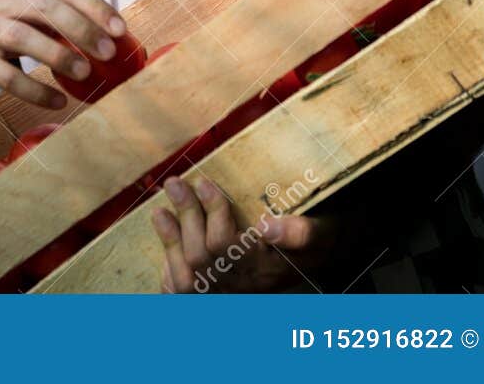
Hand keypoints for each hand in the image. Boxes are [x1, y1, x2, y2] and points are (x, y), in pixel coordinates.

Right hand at [0, 0, 125, 108]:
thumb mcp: (16, 1)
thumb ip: (53, 13)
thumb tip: (106, 36)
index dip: (93, 6)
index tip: (119, 29)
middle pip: (45, 8)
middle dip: (82, 30)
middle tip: (108, 52)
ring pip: (23, 38)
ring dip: (58, 56)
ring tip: (85, 74)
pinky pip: (6, 76)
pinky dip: (35, 90)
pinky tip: (56, 100)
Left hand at [150, 176, 337, 292]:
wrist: (324, 264)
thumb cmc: (322, 242)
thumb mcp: (323, 234)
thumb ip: (302, 233)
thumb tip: (267, 228)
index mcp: (268, 272)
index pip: (225, 245)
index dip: (211, 211)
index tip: (203, 181)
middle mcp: (246, 290)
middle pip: (201, 258)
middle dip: (185, 216)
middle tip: (174, 182)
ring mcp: (231, 299)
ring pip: (187, 281)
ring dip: (170, 243)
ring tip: (159, 211)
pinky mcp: (220, 302)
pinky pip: (184, 300)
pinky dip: (170, 277)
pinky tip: (166, 253)